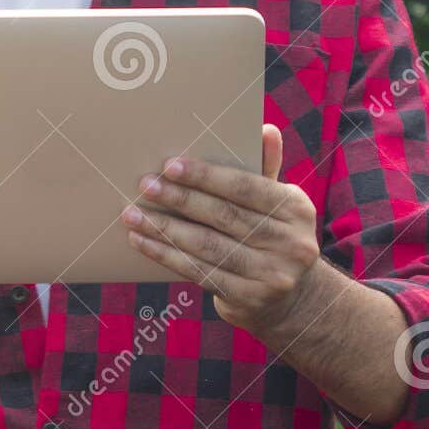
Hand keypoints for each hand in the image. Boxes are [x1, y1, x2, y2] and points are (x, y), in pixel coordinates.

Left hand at [121, 124, 322, 335]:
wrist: (292, 299)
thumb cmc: (272, 237)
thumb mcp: (278, 204)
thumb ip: (266, 169)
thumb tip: (266, 130)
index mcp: (296, 209)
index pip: (245, 188)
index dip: (206, 176)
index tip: (170, 165)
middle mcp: (290, 243)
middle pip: (223, 216)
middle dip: (179, 199)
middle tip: (145, 185)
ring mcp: (271, 274)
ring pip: (206, 245)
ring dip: (164, 229)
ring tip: (132, 214)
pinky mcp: (249, 299)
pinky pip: (199, 272)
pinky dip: (166, 255)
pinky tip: (142, 241)